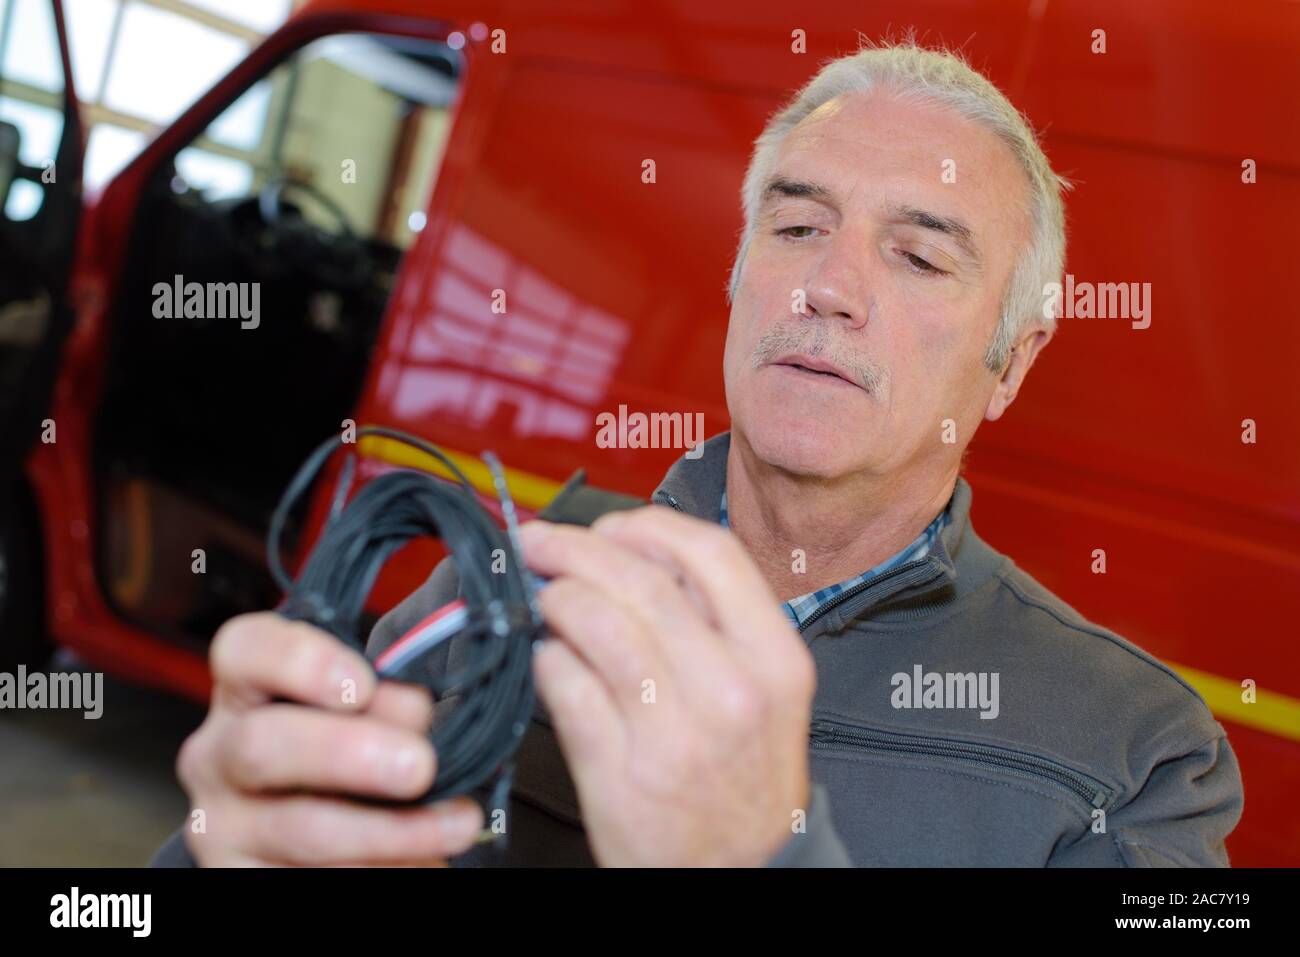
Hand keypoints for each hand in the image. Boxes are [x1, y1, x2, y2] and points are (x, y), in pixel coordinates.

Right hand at [176, 612, 483, 865]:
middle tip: (419, 765)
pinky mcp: (239, 878)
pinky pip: (309, 876)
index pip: (244, 650)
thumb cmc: (350, 755)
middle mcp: (219, 754)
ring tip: (455, 823)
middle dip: (348, 753)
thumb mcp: (366, 716)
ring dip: (390, 829)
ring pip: (299, 829)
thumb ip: (389, 703)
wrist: (319, 841)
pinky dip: (379, 867)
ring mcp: (223, 825)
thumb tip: (415, 712)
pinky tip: (420, 860)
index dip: (300, 661)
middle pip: (262, 746)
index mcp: (247, 691)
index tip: (363, 684)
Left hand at [519, 507, 815, 865]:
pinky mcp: (619, 771)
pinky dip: (546, 659)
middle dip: (576, 549)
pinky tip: (547, 658)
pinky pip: (565, 686)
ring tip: (544, 600)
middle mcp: (730, 689)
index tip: (613, 527)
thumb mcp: (765, 691)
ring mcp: (674, 733)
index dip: (649, 527)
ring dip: (555, 599)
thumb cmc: (745, 779)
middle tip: (543, 543)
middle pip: (640, 580)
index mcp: (774, 658)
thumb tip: (632, 557)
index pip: (711, 554)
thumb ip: (716, 621)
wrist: (741, 874)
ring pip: (595, 625)